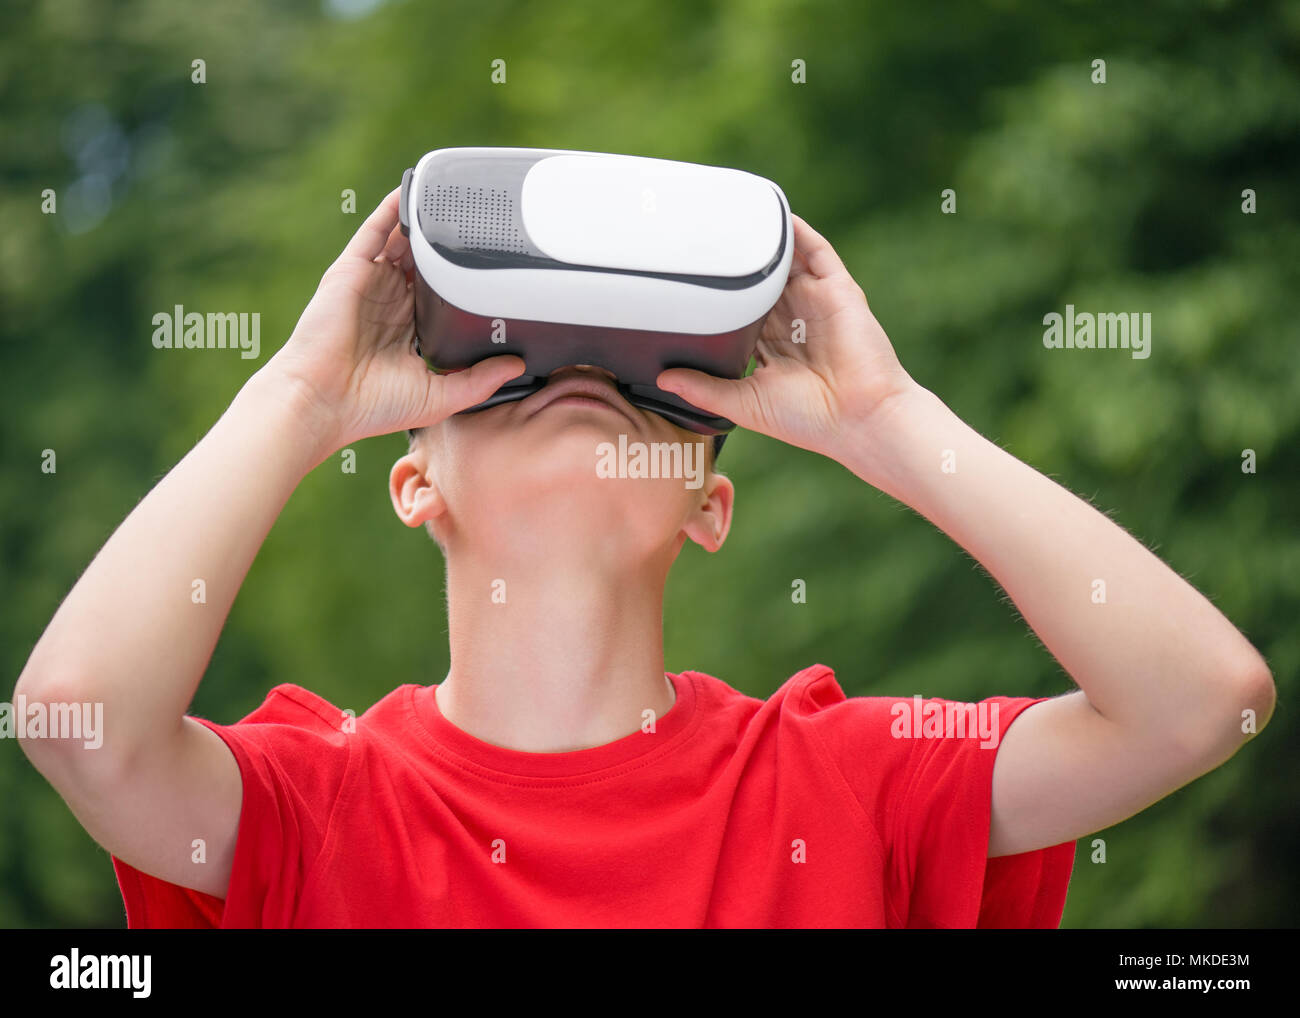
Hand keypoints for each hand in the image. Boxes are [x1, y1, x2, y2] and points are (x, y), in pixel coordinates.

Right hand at [260, 187, 525, 452]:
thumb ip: (479, 381)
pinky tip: (413, 190)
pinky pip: (376, 230)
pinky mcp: (352, 269)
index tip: (491, 268)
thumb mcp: (440, 396)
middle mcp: (390, 303)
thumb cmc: (370, 406)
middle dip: (449, 246)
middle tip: (481, 224)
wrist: (322, 400)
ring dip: (427, 222)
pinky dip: (393, 209)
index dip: (464, 281)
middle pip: (426, 263)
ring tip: (457, 199)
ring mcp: (371, 283)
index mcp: (409, 331)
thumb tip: (517, 366)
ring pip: (405, 242)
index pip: (443, 296)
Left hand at [656, 215, 919, 462]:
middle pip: (756, 283)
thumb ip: (703, 389)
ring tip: (730, 214)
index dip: (715, 298)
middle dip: (733, 264)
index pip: (736, 313)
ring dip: (760, 240)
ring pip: (782, 262)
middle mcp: (792, 321)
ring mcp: (815, 302)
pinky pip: (816, 250)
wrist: (859, 418)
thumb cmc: (808, 420)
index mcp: (770, 348)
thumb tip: (661, 379)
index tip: (683, 280)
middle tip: (698, 236)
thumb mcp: (743, 404)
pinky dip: (797, 231)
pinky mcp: (837, 289)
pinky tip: (774, 212)